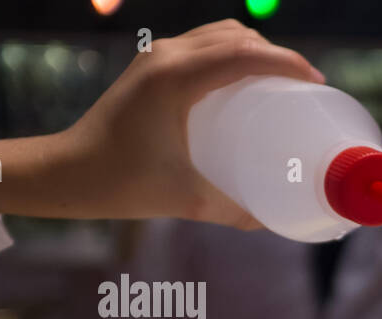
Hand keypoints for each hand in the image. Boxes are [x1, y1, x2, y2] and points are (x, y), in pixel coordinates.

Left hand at [0, 20, 323, 227]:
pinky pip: (202, 46)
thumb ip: (234, 211)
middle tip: (304, 87)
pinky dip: (231, 54)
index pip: (244, 54)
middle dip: (277, 55)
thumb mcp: (186, 200)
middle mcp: (165, 57)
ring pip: (219, 35)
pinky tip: (245, 85)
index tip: (316, 84)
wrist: (66, 171)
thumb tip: (272, 221)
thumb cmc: (120, 183)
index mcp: (175, 80)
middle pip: (236, 37)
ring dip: (254, 50)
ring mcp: (155, 58)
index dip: (286, 64)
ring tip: (281, 83)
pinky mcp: (151, 67)